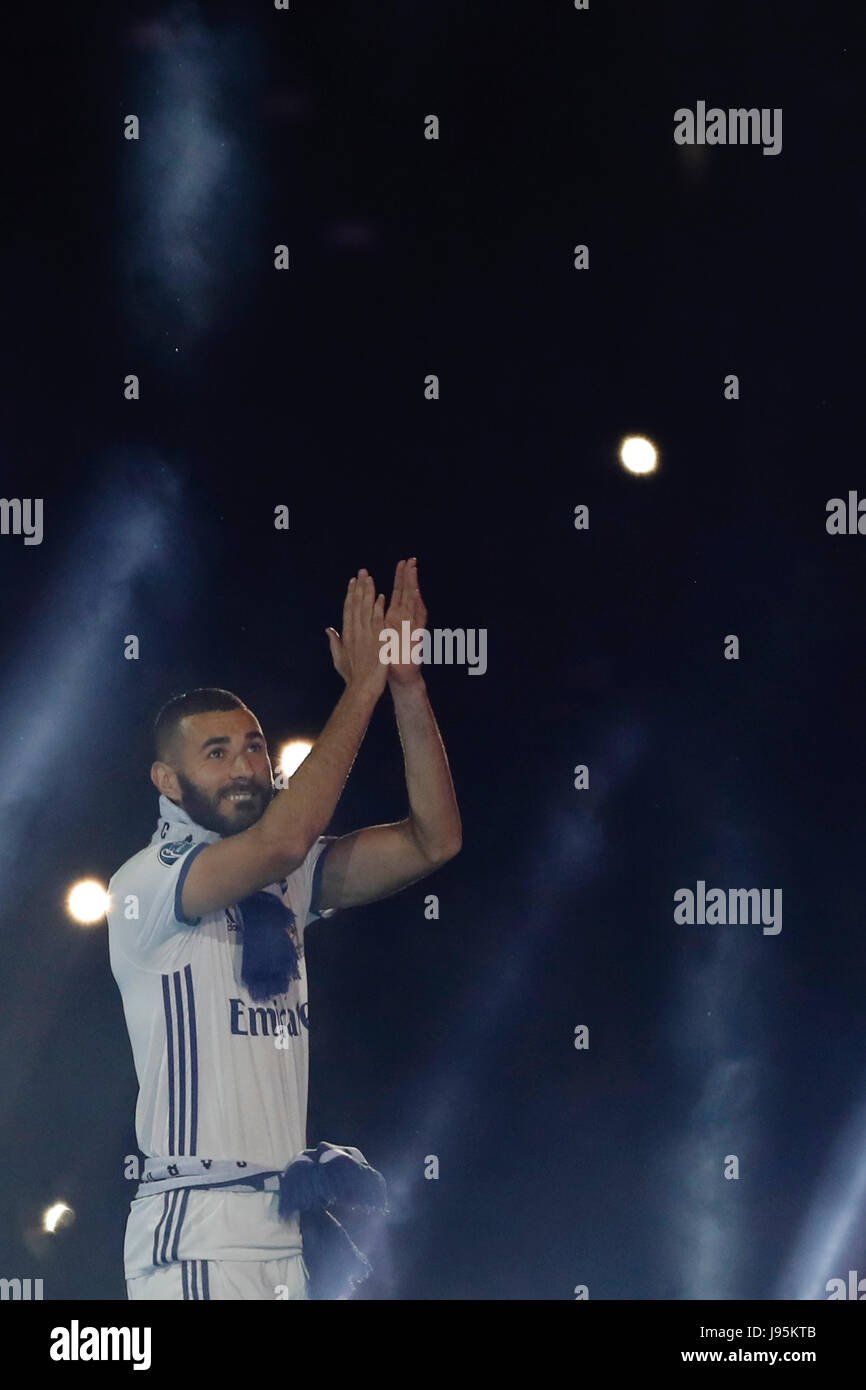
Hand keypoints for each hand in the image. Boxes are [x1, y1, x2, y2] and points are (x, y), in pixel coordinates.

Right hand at [326, 568, 387, 694]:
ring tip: (370, 578)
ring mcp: (365, 635)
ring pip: (365, 609)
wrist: (361, 688)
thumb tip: (329, 629)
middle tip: (362, 572)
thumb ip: (335, 642)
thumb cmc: (351, 676)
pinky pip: (377, 621)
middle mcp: (354, 632)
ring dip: (368, 593)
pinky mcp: (376, 640)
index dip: (350, 594)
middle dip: (359, 587)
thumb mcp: (339, 658)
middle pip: (356, 605)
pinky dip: (378, 609)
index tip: (353, 581)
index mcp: (346, 635)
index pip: (348, 609)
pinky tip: (381, 597)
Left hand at [384, 557, 426, 686]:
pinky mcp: (415, 635)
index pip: (398, 593)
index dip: (400, 578)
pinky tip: (416, 593)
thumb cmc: (389, 657)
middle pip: (406, 593)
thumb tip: (367, 606)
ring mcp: (410, 626)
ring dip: (412, 584)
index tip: (402, 562)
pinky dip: (417, 605)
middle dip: (407, 575)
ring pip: (412, 601)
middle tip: (410, 559)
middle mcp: (404, 619)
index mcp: (394, 618)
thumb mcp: (379, 637)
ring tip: (413, 568)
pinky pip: (417, 618)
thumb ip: (374, 622)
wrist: (401, 676)